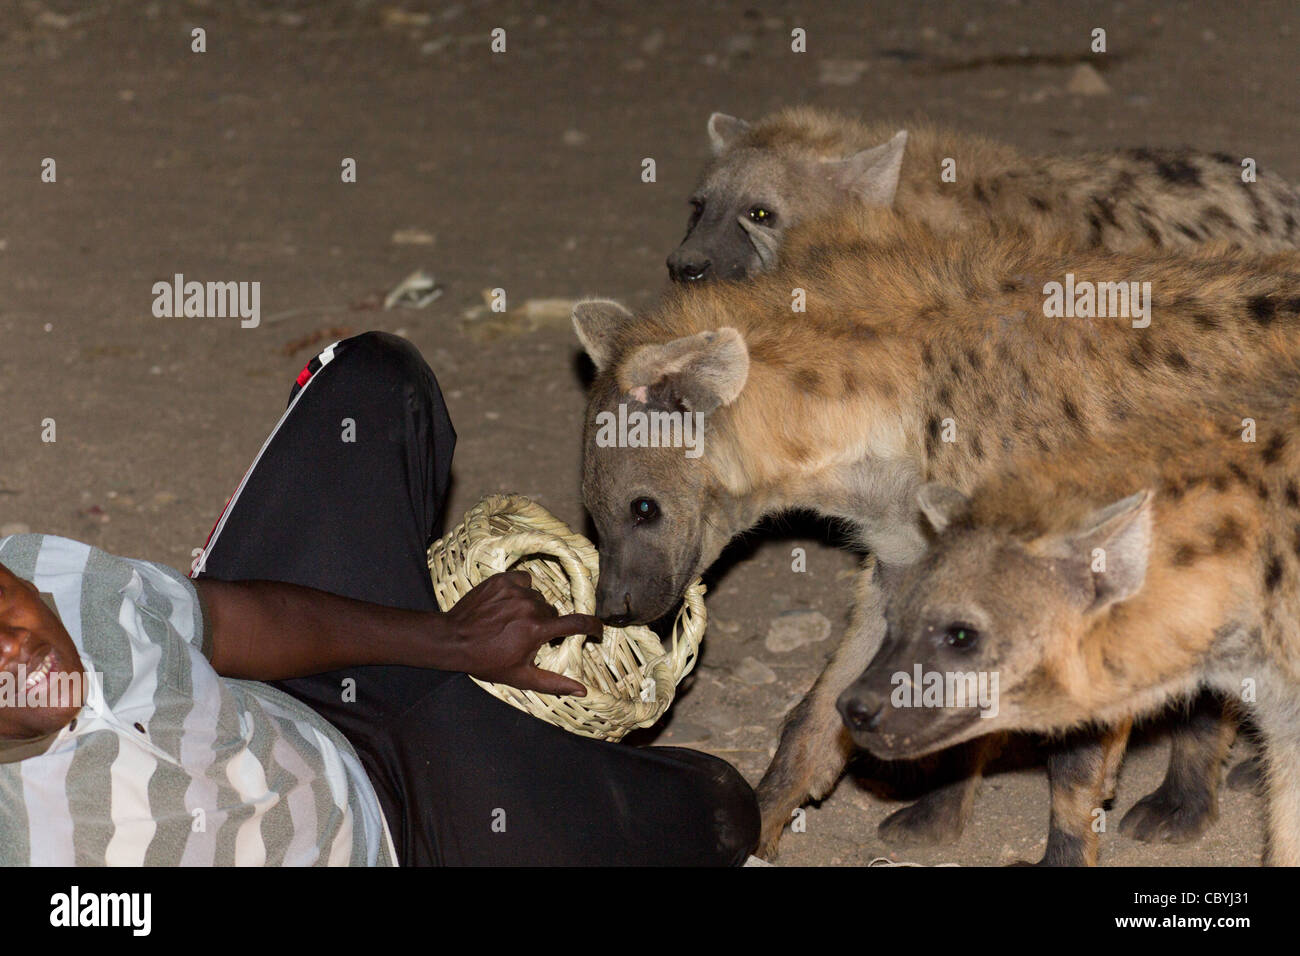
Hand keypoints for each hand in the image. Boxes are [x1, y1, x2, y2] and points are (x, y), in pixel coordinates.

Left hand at [442, 571, 598, 696]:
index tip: (598, 630)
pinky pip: (524, 581)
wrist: (453, 639)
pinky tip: (507, 604)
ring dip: (532, 608)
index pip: (577, 624)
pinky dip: (521, 590)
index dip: (593, 626)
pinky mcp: (502, 580)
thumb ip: (554, 683)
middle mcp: (530, 606)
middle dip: (546, 624)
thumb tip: (582, 691)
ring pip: (538, 597)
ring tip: (512, 621)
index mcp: (537, 630)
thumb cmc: (486, 660)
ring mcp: (515, 591)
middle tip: (526, 636)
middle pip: (552, 612)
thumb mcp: (520, 676)